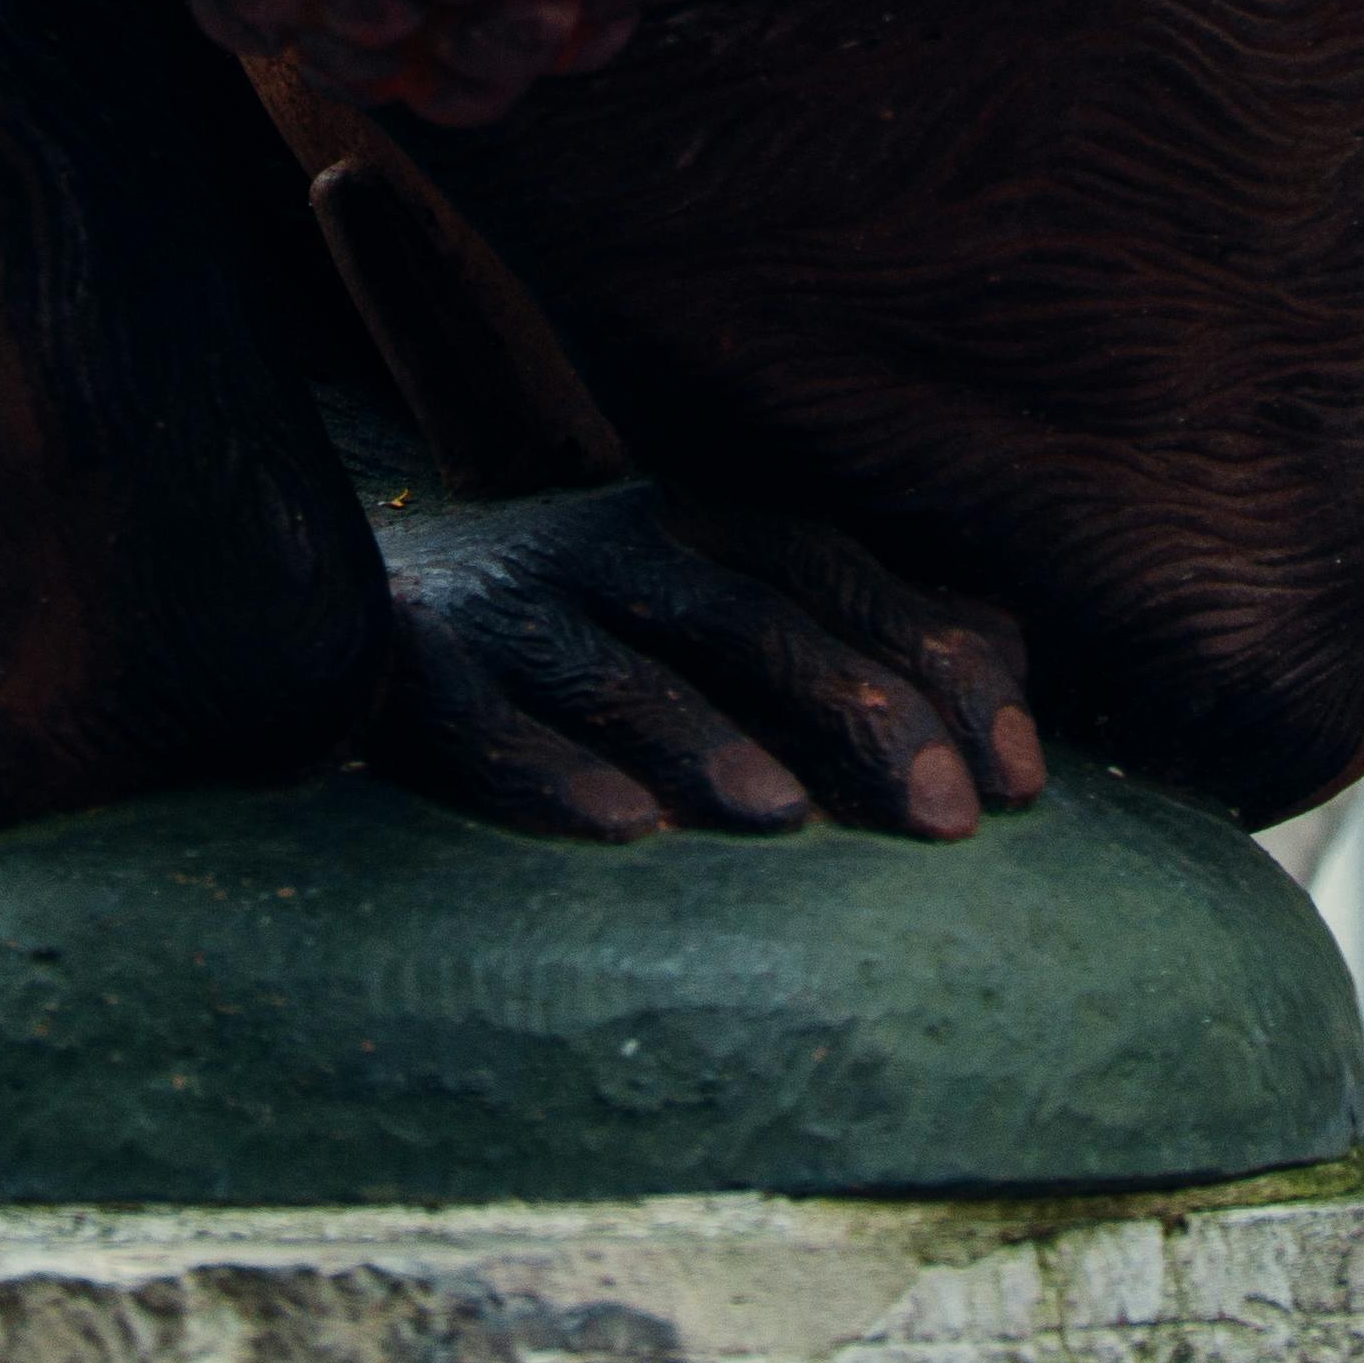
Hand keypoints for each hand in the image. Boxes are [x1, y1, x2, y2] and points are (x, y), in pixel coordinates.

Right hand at [372, 485, 1042, 843]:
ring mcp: (516, 605)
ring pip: (627, 665)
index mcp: (695, 526)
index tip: (1024, 778)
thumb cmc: (575, 633)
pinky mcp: (418, 670)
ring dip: (709, 741)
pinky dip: (562, 777)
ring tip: (788, 822)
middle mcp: (613, 546)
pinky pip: (495, 727)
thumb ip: (846, 638)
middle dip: (860, 712)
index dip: (937, 663)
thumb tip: (1015, 674)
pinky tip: (627, 836)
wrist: (339, 605)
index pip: (839, 575)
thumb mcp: (704, 611)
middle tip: (948, 819)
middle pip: (755, 614)